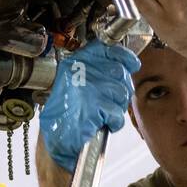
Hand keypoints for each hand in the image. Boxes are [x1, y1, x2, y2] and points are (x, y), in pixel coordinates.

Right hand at [39, 40, 139, 172]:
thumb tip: (127, 65)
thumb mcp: (75, 82)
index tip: (132, 63)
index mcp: (75, 62)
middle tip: (110, 101)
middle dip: (121, 89)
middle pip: (119, 72)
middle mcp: (80, 72)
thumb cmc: (65, 112)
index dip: (124, 57)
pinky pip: (117, 113)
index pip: (108, 49)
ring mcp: (86, 90)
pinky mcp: (92, 108)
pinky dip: (114, 122)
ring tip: (102, 113)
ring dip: (116, 107)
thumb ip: (98, 70)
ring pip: (121, 93)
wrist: (55, 137)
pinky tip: (102, 123)